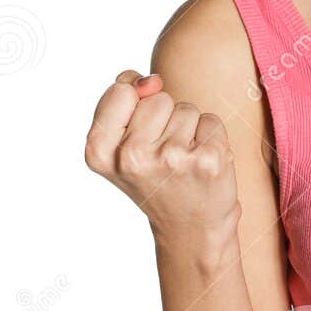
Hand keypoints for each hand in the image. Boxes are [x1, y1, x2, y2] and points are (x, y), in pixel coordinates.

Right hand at [84, 68, 240, 251]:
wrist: (191, 229)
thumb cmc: (156, 182)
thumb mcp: (121, 146)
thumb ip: (123, 102)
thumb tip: (152, 81)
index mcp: (100, 152)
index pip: (120, 91)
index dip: (135, 105)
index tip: (139, 136)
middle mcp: (132, 157)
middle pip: (157, 98)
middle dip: (164, 119)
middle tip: (164, 156)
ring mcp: (172, 158)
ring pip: (186, 108)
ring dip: (188, 130)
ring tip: (183, 163)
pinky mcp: (208, 159)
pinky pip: (210, 121)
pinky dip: (210, 138)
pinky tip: (202, 165)